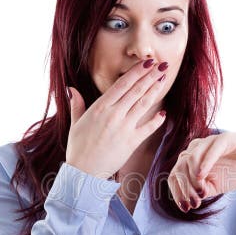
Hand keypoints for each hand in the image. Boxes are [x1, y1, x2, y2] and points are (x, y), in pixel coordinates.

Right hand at [65, 59, 169, 178]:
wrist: (83, 172)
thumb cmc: (78, 148)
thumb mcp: (75, 124)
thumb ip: (77, 104)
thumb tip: (71, 89)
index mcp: (100, 107)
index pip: (122, 84)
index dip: (137, 72)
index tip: (147, 62)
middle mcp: (114, 114)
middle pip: (136, 90)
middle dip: (151, 76)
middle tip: (163, 65)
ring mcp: (124, 128)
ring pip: (144, 104)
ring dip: (155, 90)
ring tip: (164, 79)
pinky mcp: (132, 142)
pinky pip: (148, 128)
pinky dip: (157, 120)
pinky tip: (164, 112)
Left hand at [168, 132, 235, 211]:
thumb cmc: (234, 173)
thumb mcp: (213, 187)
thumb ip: (200, 190)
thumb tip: (189, 198)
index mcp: (190, 161)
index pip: (175, 176)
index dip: (177, 193)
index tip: (185, 208)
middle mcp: (195, 149)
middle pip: (179, 168)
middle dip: (185, 189)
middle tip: (195, 203)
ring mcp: (208, 142)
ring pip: (189, 159)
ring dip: (193, 179)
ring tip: (202, 192)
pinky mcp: (223, 139)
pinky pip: (209, 150)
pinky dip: (204, 164)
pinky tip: (201, 176)